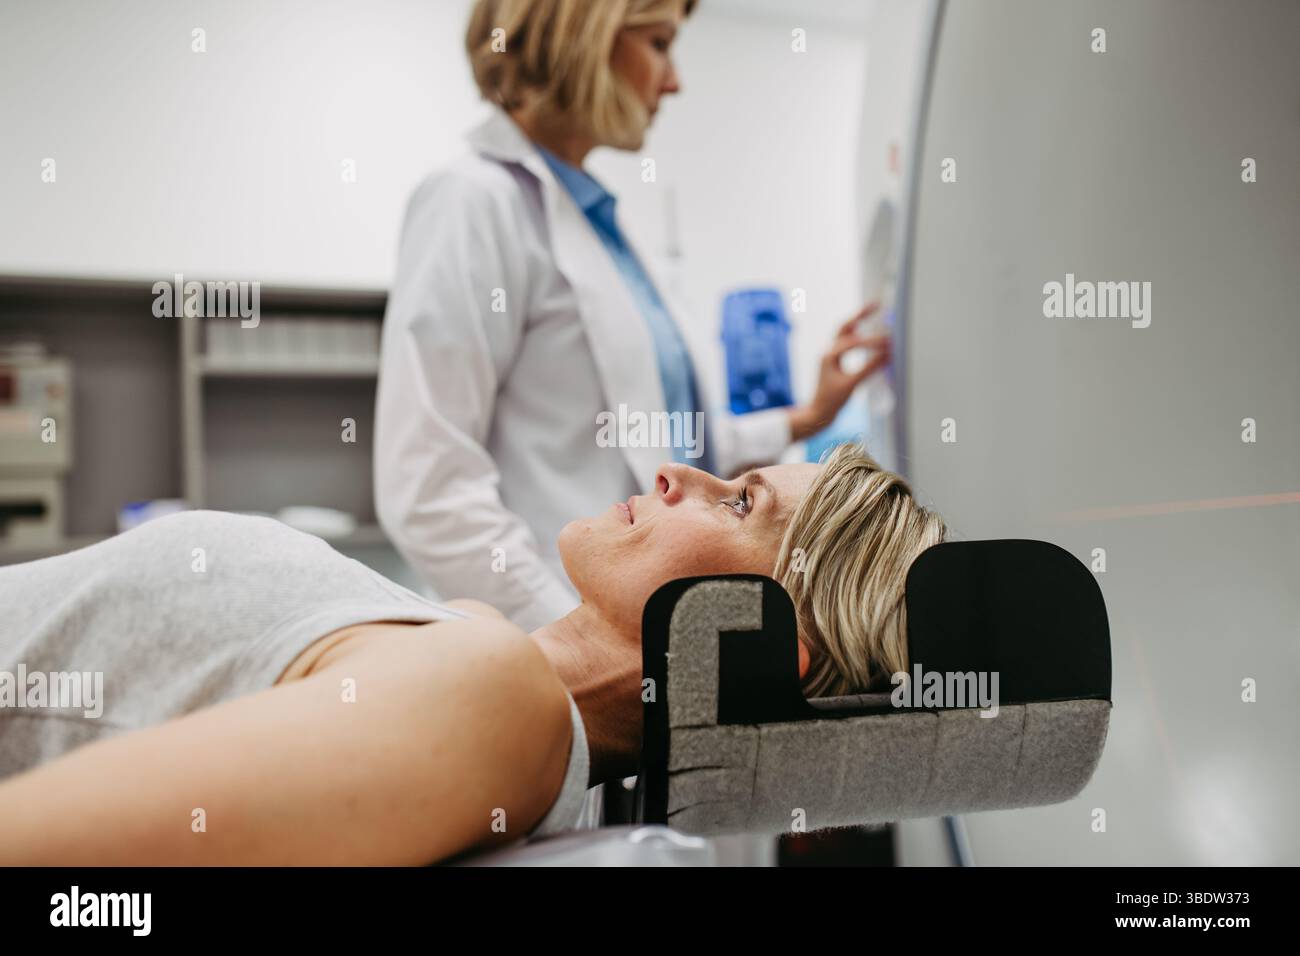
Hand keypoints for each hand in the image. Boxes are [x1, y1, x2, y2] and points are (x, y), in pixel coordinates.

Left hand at [788, 301, 891, 441]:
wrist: (818, 413)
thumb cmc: (831, 401)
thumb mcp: (852, 385)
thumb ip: (870, 369)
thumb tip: (888, 356)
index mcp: (830, 355)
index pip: (854, 342)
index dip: (873, 341)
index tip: (889, 342)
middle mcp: (829, 351)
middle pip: (846, 326)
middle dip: (861, 314)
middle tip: (876, 304)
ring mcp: (831, 355)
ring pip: (845, 332)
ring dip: (859, 321)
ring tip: (873, 310)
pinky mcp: (835, 361)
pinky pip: (847, 342)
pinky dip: (859, 334)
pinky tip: (867, 332)